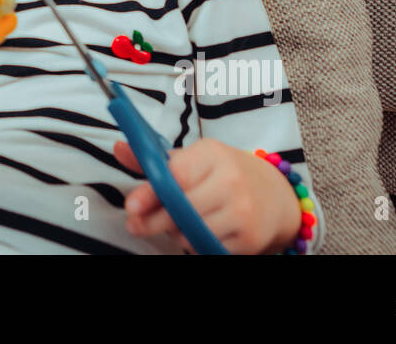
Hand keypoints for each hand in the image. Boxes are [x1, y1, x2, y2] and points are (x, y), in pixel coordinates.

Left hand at [114, 137, 302, 253]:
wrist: (277, 195)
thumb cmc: (224, 174)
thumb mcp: (194, 159)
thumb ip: (155, 159)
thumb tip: (118, 148)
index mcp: (213, 154)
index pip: (176, 175)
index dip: (150, 193)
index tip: (131, 206)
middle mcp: (231, 180)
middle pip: (180, 208)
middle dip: (153, 220)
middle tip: (136, 224)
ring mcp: (243, 211)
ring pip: (191, 232)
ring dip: (175, 233)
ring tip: (175, 225)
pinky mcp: (250, 239)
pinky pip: (208, 247)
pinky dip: (196, 244)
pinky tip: (198, 233)